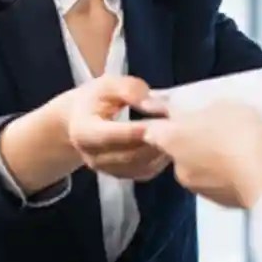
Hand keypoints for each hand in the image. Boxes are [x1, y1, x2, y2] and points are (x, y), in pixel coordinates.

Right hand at [47, 75, 170, 181]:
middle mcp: (93, 157)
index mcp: (83, 132)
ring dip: (162, 149)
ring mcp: (108, 170)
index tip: (161, 118)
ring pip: (141, 165)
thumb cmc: (96, 98)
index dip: (136, 130)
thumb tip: (151, 104)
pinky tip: (172, 141)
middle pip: (129, 154)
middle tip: (180, 123)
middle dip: (156, 139)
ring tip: (180, 131)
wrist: (81, 120)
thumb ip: (128, 89)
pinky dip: (162, 158)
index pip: (110, 136)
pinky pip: (147, 171)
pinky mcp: (123, 176)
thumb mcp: (108, 84)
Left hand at [142, 101, 261, 208]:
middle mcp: (176, 165)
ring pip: (195, 167)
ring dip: (207, 160)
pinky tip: (242, 168)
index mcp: (170, 137)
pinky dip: (222, 176)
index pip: (151, 130)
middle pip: (176, 149)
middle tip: (215, 131)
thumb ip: (196, 111)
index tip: (177, 118)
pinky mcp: (214, 201)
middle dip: (190, 141)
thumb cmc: (241, 132)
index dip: (163, 123)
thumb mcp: (221, 105)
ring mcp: (194, 186)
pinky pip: (213, 183)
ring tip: (234, 151)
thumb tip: (181, 115)